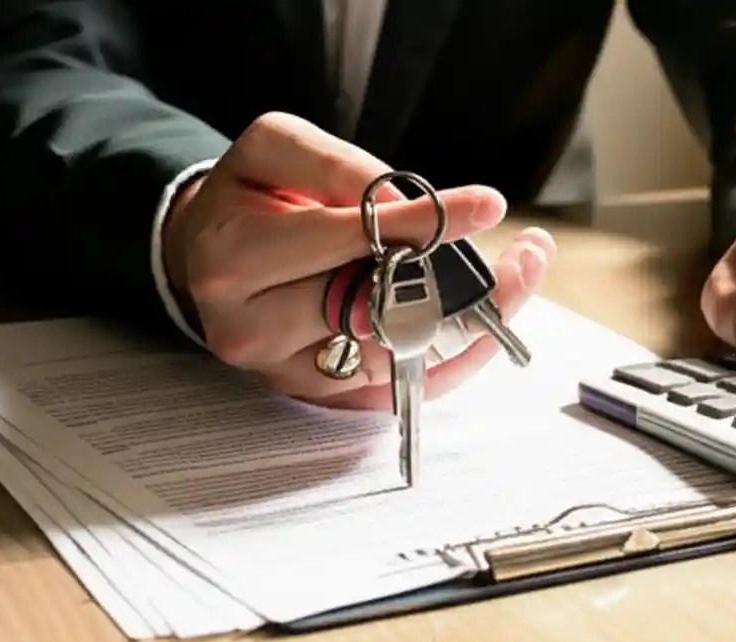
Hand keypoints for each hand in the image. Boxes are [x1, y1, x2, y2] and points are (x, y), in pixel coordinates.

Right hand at [161, 111, 555, 409]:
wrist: (208, 255)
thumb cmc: (248, 199)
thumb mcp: (274, 150)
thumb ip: (336, 166)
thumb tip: (402, 203)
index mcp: (234, 259)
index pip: (343, 241)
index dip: (420, 224)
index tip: (485, 205)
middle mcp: (254, 328)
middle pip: (378, 311)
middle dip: (462, 280)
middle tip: (527, 255)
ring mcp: (288, 372)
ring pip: (398, 357)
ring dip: (473, 322)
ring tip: (518, 278)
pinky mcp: (319, 397)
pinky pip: (401, 393)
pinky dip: (454, 362)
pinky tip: (491, 325)